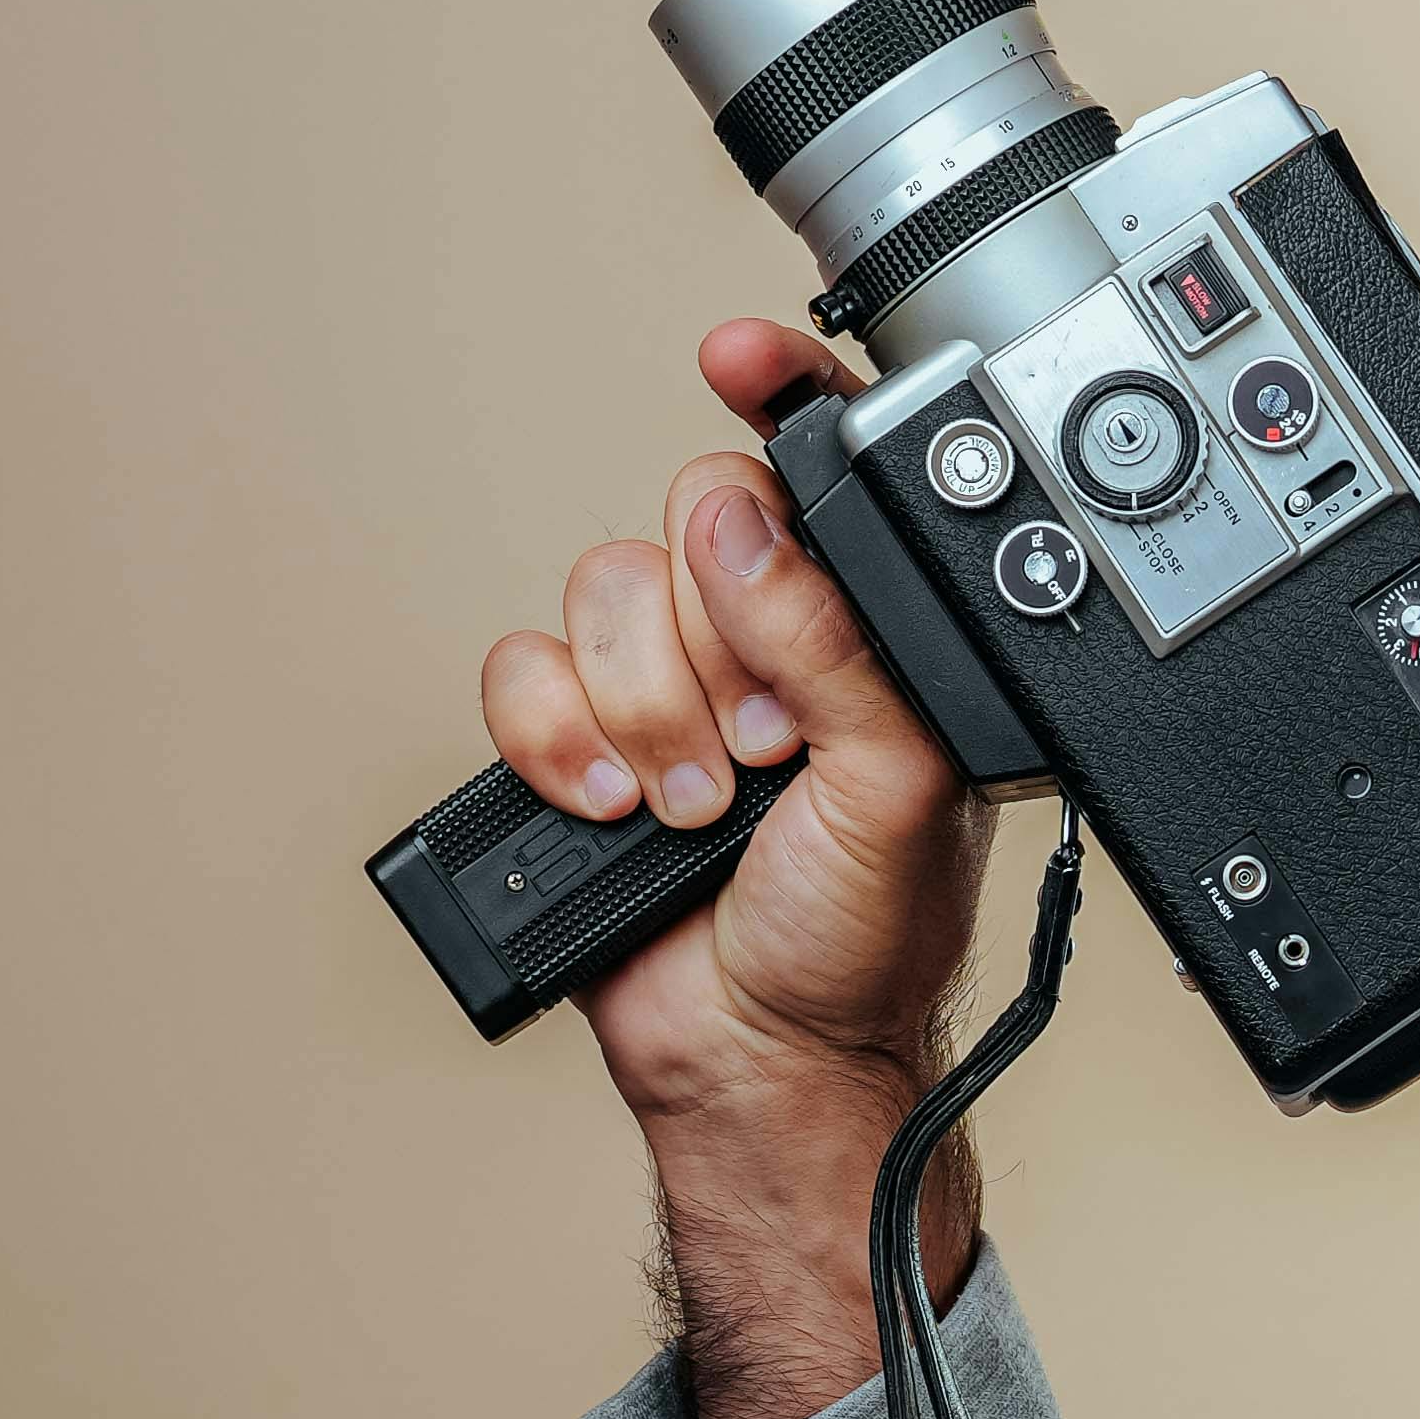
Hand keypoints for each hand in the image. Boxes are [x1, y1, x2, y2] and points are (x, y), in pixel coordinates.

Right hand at [476, 318, 992, 1418]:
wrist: (765, 1062)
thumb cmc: (864, 942)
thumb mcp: (902, 788)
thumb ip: (847, 650)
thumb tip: (751, 534)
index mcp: (866, 631)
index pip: (818, 472)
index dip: (780, 395)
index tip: (743, 356)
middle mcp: (765, 639)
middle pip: (689, 521)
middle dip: (716, 641)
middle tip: (766, 745)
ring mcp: (665, 686)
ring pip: (601, 592)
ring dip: (645, 709)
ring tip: (705, 805)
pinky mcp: (576, 738)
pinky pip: (517, 670)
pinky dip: (557, 740)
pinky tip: (620, 806)